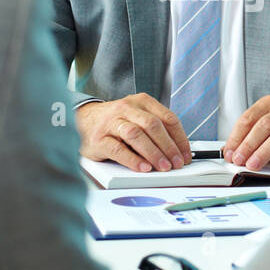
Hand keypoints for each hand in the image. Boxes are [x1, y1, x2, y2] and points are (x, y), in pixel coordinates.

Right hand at [75, 93, 192, 172]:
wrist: (84, 120)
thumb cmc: (116, 122)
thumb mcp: (138, 118)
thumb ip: (156, 130)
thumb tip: (178, 152)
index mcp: (141, 101)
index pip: (168, 118)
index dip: (179, 138)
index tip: (185, 154)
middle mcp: (127, 108)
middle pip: (153, 125)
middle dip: (168, 146)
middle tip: (176, 163)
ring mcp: (111, 122)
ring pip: (136, 135)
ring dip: (153, 152)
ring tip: (162, 166)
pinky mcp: (99, 138)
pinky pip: (118, 149)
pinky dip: (133, 160)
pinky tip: (143, 167)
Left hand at [222, 96, 269, 169]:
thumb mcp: (260, 132)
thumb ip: (245, 139)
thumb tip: (230, 153)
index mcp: (268, 104)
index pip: (249, 118)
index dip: (237, 137)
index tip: (230, 153)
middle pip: (265, 125)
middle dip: (249, 144)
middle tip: (240, 160)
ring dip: (265, 151)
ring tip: (254, 164)